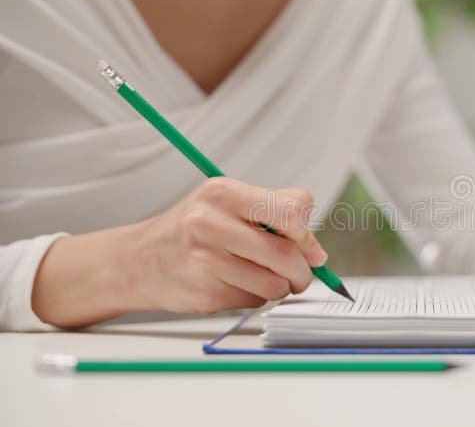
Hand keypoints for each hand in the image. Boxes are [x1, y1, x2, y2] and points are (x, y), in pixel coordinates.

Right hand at [33, 178, 325, 327]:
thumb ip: (277, 213)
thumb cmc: (193, 229)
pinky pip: (254, 301)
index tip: (305, 245)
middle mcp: (211, 223)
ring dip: (278, 287)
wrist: (138, 260)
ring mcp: (205, 261)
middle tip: (300, 274)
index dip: (306, 234)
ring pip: (275, 285)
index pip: (292, 211)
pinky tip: (232, 283)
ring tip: (259, 275)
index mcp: (223, 192)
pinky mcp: (204, 295)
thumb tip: (318, 253)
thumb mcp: (228, 202)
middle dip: (303, 271)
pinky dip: (254, 297)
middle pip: (287, 255)